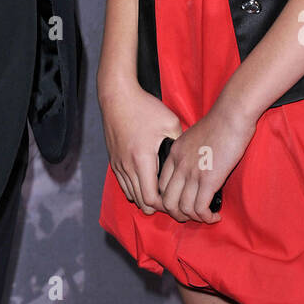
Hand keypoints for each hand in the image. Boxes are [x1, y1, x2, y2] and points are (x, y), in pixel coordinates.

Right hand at [98, 72, 181, 214]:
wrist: (117, 96)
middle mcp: (127, 166)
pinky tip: (147, 184)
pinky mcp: (113, 160)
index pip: (151, 198)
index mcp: (142, 160)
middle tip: (173, 204)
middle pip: (141, 202)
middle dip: (158, 207)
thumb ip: (179, 143)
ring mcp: (118, 164)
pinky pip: (124, 184)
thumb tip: (189, 158)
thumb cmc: (144, 107)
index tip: (177, 201)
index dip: (165, 206)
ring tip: (161, 197)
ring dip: (145, 199)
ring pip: (131, 195)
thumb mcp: (170, 122)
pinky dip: (135, 190)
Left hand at [158, 98, 257, 223]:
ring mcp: (192, 173)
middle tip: (192, 215)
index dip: (169, 199)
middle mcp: (179, 165)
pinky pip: (199, 208)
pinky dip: (206, 217)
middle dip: (177, 214)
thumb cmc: (219, 123)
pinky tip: (215, 216)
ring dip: (193, 218)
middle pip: (167, 201)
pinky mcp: (208, 179)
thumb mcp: (194, 136)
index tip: (182, 204)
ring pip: (182, 208)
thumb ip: (189, 152)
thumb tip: (196, 167)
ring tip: (205, 217)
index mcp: (174, 153)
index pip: (161, 184)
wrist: (231, 115)